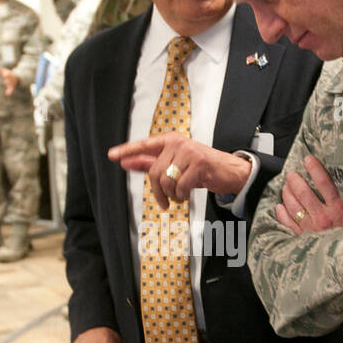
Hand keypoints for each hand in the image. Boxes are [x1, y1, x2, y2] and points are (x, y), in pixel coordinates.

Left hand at [0, 66, 18, 95]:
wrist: (16, 77)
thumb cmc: (8, 74)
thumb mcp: (4, 71)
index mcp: (9, 74)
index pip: (8, 74)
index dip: (6, 75)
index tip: (4, 75)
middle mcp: (11, 79)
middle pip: (10, 80)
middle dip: (8, 80)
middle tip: (5, 81)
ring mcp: (12, 83)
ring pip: (11, 85)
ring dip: (9, 86)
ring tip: (6, 88)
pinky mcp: (12, 87)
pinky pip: (11, 90)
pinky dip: (9, 92)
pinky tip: (6, 94)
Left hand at [108, 135, 251, 209]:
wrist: (230, 172)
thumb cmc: (200, 169)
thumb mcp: (174, 165)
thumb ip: (151, 162)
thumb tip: (126, 162)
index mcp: (170, 140)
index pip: (144, 145)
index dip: (127, 151)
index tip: (112, 155)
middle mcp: (178, 143)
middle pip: (155, 172)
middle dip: (158, 192)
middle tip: (165, 202)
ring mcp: (189, 152)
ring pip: (166, 181)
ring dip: (171, 195)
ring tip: (179, 196)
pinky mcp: (199, 164)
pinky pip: (180, 187)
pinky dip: (182, 196)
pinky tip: (187, 195)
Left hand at [275, 155, 342, 232]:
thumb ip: (339, 201)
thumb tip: (327, 182)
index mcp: (337, 210)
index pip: (325, 184)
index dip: (316, 170)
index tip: (308, 159)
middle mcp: (323, 218)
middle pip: (304, 193)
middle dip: (295, 180)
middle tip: (291, 174)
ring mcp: (311, 228)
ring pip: (293, 206)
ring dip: (287, 194)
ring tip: (285, 187)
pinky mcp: (302, 237)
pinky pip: (287, 222)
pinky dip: (282, 213)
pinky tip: (280, 206)